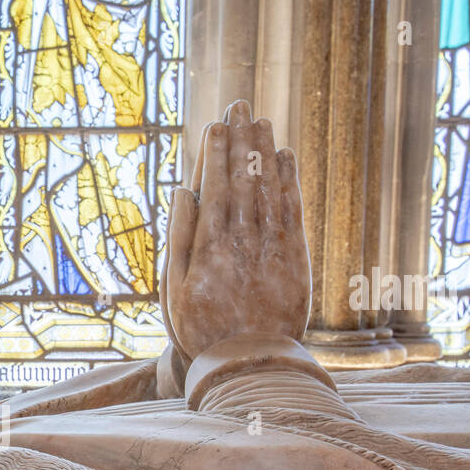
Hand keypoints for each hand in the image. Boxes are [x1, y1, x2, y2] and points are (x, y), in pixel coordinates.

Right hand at [160, 99, 311, 361]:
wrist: (248, 364)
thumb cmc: (202, 329)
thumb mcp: (173, 291)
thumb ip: (178, 239)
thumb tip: (184, 191)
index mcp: (209, 248)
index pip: (215, 188)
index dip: (216, 154)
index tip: (215, 125)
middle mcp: (243, 242)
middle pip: (244, 180)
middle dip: (241, 140)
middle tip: (240, 105)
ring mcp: (272, 248)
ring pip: (270, 189)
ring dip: (266, 152)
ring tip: (262, 121)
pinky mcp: (295, 259)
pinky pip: (293, 211)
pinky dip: (290, 182)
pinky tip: (285, 157)